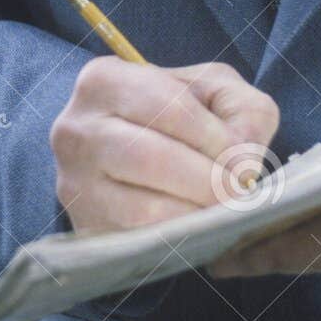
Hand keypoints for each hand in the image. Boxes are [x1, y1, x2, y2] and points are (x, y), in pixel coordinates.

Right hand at [50, 57, 279, 232]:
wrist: (131, 147)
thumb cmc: (177, 114)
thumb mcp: (214, 91)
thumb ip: (243, 111)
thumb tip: (244, 161)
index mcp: (105, 79)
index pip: (168, 107)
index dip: (215, 138)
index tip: (245, 161)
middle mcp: (76, 128)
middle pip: (151, 157)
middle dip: (209, 180)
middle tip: (241, 192)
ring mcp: (74, 181)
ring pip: (143, 208)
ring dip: (196, 213)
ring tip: (224, 210)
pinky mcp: (84, 224)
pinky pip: (138, 240)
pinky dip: (178, 238)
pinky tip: (199, 226)